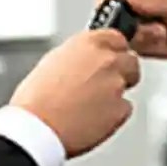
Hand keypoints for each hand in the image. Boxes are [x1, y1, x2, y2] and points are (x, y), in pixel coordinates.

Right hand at [10, 30, 140, 157]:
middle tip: (105, 83)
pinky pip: (124, 109)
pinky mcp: (120, 109)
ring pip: (128, 85)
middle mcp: (105, 60)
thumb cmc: (36, 99)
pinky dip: (114, 114)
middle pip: (130, 60)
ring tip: (92, 104)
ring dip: (115, 92)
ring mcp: (116, 84)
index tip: (111, 57)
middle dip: (121, 71)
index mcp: (88, 43)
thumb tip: (86, 60)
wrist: (36, 127)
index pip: (116, 38)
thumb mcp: (53, 62)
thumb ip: (78, 56)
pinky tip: (94, 118)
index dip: (113, 50)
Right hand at [96, 0, 166, 72]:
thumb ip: (153, 2)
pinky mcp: (138, 41)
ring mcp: (134, 23)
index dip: (106, 1)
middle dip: (127, 25)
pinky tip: (161, 39)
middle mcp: (133, 2)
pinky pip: (130, 47)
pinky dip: (146, 46)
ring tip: (162, 31)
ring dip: (141, 37)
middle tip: (149, 26)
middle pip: (110, 14)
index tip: (116, 13)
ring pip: (119, 34)